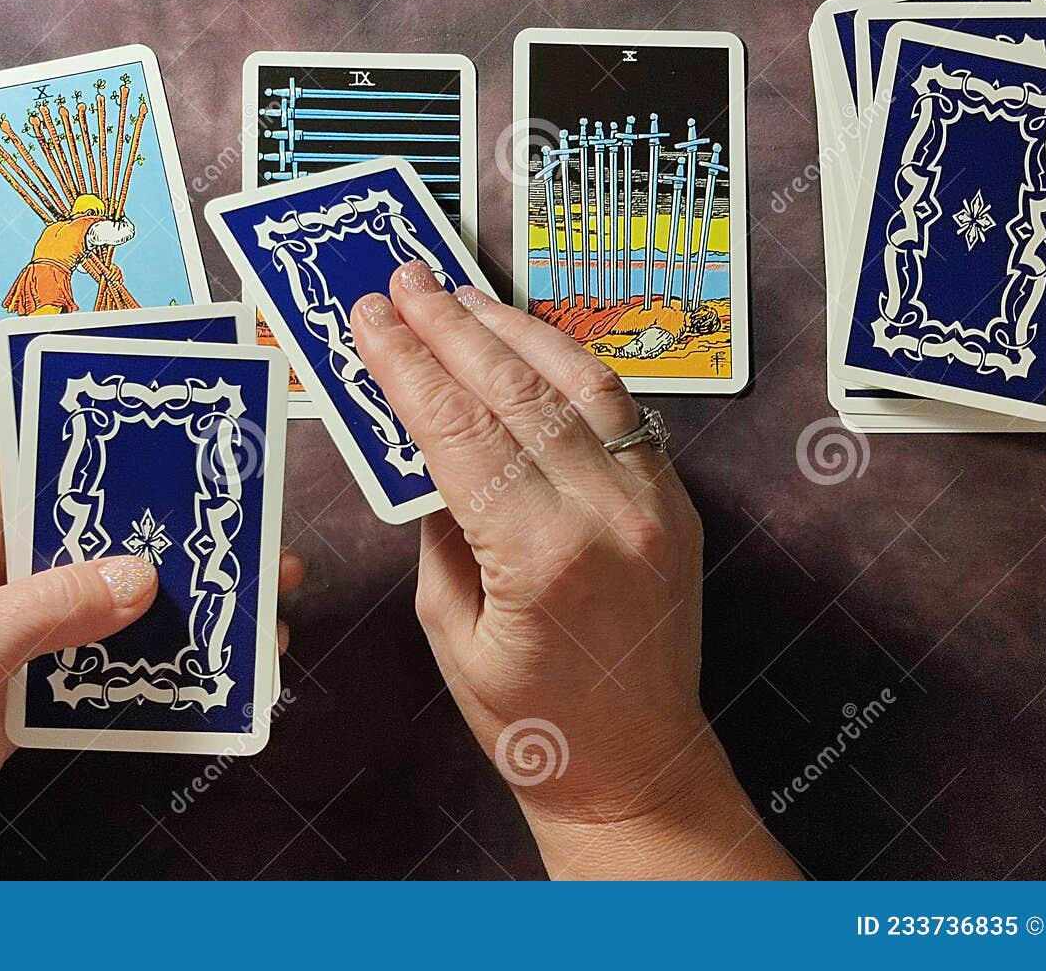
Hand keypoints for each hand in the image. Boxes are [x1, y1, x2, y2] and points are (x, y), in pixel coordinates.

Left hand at [0, 455, 303, 879]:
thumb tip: (143, 576)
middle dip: (172, 533)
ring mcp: (23, 625)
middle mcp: (2, 564)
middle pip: (99, 532)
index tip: (193, 444)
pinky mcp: (36, 684)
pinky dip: (158, 663)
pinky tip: (219, 663)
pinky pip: (109, 662)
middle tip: (252, 529)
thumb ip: (48, 607)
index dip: (118, 450)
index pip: (50, 464)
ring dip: (180, 603)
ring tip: (261, 596)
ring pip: (114, 600)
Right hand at [350, 263, 794, 879]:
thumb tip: (424, 443)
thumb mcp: (452, 632)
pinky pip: (621, 410)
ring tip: (460, 294)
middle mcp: (607, 515)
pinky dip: (569, 365)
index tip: (370, 317)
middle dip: (450, 327)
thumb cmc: (531, 720)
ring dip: (513, 329)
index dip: (407, 366)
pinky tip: (528, 341)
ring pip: (579, 382)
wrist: (637, 765)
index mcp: (541, 557)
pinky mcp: (675, 501)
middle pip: (515, 391)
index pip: (458, 431)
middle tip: (404, 280)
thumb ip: (438, 530)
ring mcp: (652, 502)